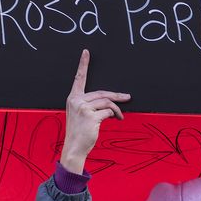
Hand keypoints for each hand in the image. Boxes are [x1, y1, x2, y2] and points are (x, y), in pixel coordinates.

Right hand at [60, 49, 130, 173]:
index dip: (83, 65)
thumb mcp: (81, 115)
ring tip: (120, 116)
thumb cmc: (79, 132)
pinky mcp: (90, 116)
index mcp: (73, 98)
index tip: (86, 52)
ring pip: (107, 102)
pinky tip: (114, 120)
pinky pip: (109, 112)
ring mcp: (83, 108)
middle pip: (101, 93)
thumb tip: (110, 102)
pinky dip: (114, 116)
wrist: (74, 147)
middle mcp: (76, 100)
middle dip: (116, 96)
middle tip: (127, 97)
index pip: (79, 78)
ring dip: (116, 109)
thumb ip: (90, 105)